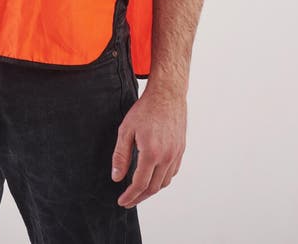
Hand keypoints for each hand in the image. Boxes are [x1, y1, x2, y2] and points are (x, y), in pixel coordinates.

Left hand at [111, 85, 186, 208]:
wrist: (167, 94)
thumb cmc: (145, 109)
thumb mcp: (126, 130)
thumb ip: (120, 156)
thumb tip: (116, 178)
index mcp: (151, 153)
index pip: (140, 184)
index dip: (130, 196)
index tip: (122, 201)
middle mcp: (167, 157)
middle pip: (153, 187)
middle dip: (140, 197)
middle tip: (128, 201)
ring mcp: (176, 154)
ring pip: (164, 182)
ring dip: (151, 190)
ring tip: (139, 191)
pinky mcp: (181, 150)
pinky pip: (172, 172)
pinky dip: (162, 179)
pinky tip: (153, 177)